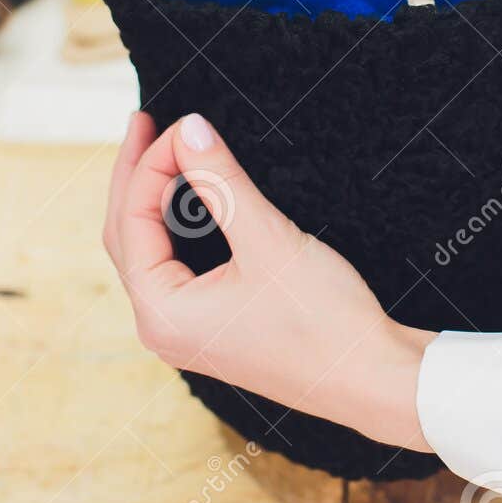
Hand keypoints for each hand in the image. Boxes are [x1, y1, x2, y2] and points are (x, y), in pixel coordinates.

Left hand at [102, 111, 434, 450]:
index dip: (150, 163)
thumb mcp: (268, 240)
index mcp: (162, 313)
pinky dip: (177, 229)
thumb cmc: (324, 322)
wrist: (374, 379)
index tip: (181, 123)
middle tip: (144, 122)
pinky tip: (191, 202)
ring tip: (161, 152)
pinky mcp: (215, 329)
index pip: (131, 220)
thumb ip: (221, 181)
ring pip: (151, 252)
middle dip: (135, 177)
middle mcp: (163, 328)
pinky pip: (177, 269)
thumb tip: (188, 128)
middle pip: (127, 237)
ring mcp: (188, 332)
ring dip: (153, 201)